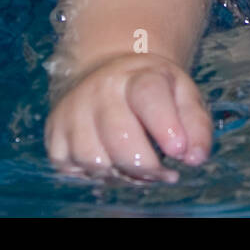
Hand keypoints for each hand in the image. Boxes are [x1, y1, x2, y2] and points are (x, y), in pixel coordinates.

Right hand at [45, 52, 212, 183]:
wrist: (106, 75)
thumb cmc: (152, 90)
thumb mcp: (182, 95)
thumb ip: (196, 125)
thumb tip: (195, 158)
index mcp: (137, 74)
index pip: (147, 95)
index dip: (165, 126)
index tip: (179, 151)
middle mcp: (98, 89)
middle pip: (119, 137)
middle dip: (146, 166)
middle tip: (165, 174)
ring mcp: (71, 112)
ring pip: (95, 160)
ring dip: (122, 175)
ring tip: (140, 168)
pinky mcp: (54, 135)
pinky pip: (73, 169)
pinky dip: (97, 176)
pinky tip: (114, 164)